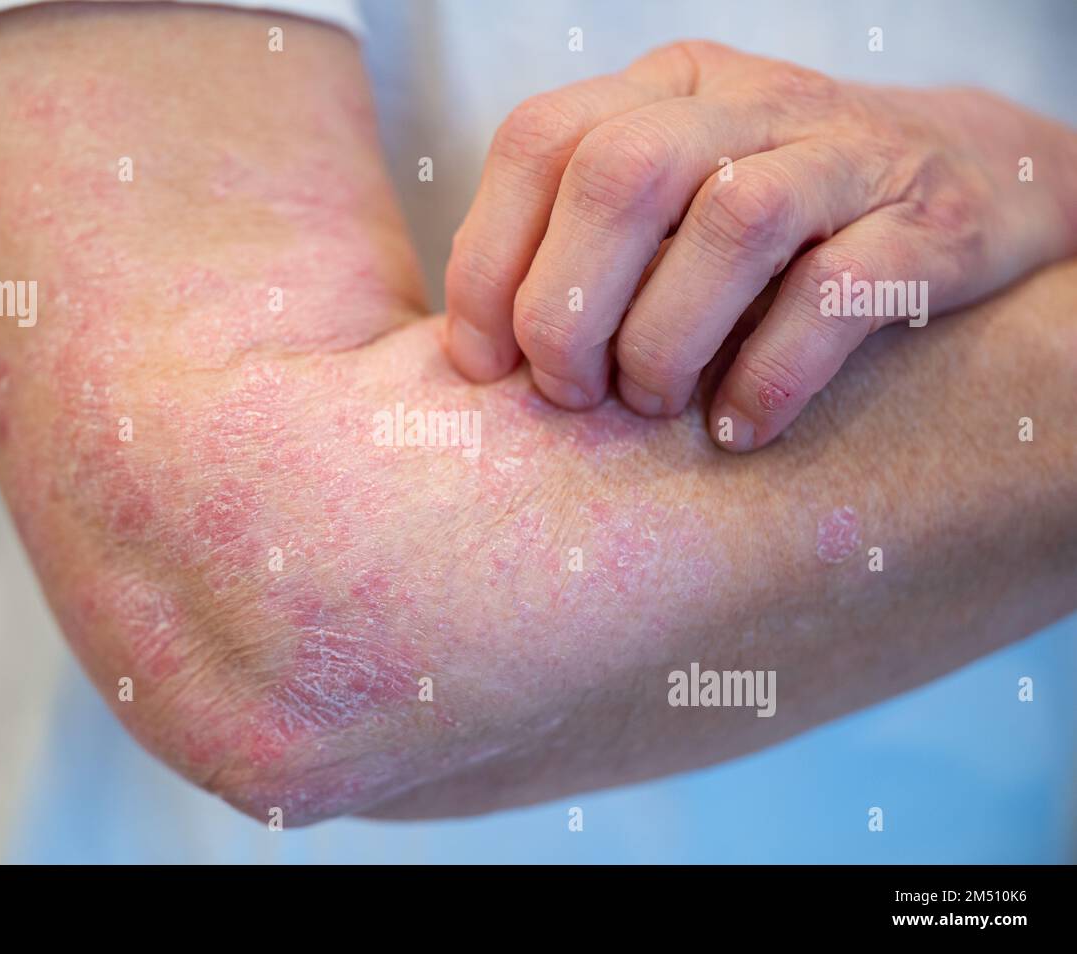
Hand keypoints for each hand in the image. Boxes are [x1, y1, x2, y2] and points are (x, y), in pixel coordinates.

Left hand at [444, 41, 1076, 450]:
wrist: (967, 185)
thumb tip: (475, 345)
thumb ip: (581, 238)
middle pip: (621, 175)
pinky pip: (834, 292)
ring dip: (665, 340)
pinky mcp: (924, 226)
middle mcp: (750, 104)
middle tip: (572, 393)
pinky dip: (769, 373)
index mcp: (666, 89)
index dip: (489, 259)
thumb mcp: (672, 197)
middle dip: (570, 307)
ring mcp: (844, 157)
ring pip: (731, 224)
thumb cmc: (778, 220)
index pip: (540, 138)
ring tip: (652, 404)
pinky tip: (737, 427)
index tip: (484, 362)